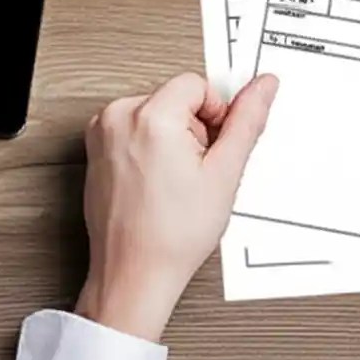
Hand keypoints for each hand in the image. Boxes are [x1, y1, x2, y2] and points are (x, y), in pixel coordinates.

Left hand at [75, 72, 278, 339]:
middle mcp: (118, 119)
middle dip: (194, 130)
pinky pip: (135, 132)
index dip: (217, 115)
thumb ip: (248, 120)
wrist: (134, 274)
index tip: (214, 148)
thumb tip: (263, 86)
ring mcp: (101, 136)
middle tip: (197, 172)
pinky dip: (152, 151)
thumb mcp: (225, 173)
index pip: (197, 85)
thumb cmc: (172, 235)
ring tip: (177, 183)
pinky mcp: (95, 152)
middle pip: (176, 99)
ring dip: (174, 141)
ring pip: (156, 115)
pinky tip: (159, 185)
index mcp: (150, 116)